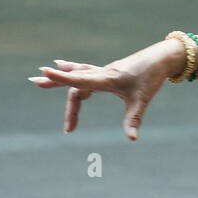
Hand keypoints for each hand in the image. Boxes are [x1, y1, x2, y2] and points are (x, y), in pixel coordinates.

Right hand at [27, 46, 175, 139]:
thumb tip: (132, 139)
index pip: (80, 80)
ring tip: (40, 76)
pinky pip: (85, 72)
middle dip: (56, 82)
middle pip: (76, 82)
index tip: (45, 72)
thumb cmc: (151, 78)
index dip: (62, 78)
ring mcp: (104, 72)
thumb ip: (134, 119)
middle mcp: (102, 74)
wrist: (161, 58)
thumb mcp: (142, 100)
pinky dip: (73, 72)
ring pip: (78, 75)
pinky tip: (64, 67)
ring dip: (61, 76)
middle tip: (35, 83)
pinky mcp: (108, 72)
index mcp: (108, 79)